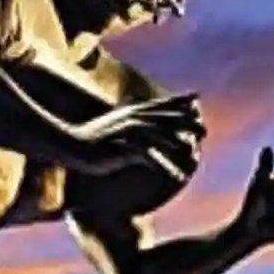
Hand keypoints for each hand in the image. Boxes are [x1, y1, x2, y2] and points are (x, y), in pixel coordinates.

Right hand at [68, 94, 204, 176]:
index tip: (196, 97)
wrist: (69, 143)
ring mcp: (129, 132)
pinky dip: (165, 166)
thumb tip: (129, 111)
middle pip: (166, 118)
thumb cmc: (88, 136)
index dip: (179, 100)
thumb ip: (123, 118)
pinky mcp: (124, 147)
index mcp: (130, 111)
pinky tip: (176, 176)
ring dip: (180, 144)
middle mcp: (133, 118)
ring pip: (162, 136)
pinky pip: (151, 157)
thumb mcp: (109, 123)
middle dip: (186, 123)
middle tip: (204, 130)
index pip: (159, 103)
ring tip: (195, 154)